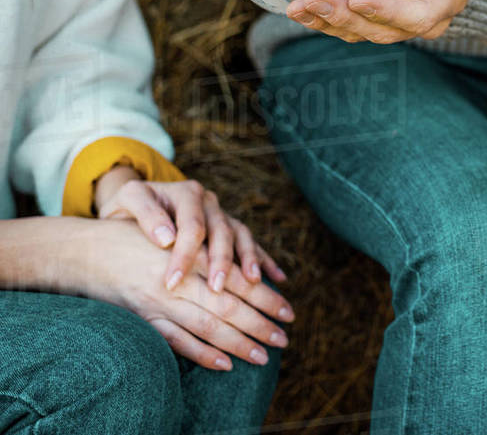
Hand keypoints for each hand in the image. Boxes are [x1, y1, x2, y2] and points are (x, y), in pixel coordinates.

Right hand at [61, 219, 293, 369]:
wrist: (86, 247)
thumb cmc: (138, 237)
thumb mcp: (178, 234)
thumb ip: (211, 251)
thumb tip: (253, 272)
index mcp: (195, 253)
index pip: (239, 278)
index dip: (266, 297)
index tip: (288, 311)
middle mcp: (181, 276)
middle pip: (229, 304)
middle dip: (260, 323)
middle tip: (284, 339)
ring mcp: (160, 299)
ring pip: (208, 324)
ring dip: (238, 343)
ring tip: (262, 356)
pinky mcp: (142, 316)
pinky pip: (175, 340)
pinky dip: (202, 354)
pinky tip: (224, 364)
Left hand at [95, 168, 286, 292]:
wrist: (136, 202)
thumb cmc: (127, 207)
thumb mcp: (128, 200)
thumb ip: (146, 214)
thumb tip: (166, 238)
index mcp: (187, 193)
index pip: (191, 226)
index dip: (184, 255)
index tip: (171, 283)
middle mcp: (210, 202)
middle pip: (222, 231)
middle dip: (220, 262)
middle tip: (214, 289)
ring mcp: (223, 214)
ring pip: (241, 236)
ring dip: (248, 260)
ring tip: (251, 283)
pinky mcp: (231, 227)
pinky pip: (252, 244)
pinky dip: (265, 261)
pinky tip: (278, 278)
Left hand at [285, 0, 486, 43]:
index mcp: (443, 7)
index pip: (416, 17)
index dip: (388, 11)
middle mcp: (415, 22)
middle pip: (380, 30)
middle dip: (345, 17)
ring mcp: (389, 23)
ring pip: (357, 32)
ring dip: (326, 21)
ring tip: (298, 6)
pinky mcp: (369, 19)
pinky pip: (343, 25)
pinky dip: (319, 19)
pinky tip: (295, 9)